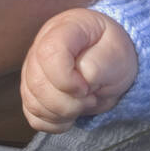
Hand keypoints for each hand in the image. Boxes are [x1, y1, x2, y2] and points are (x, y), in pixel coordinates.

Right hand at [20, 8, 137, 132]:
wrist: (112, 61)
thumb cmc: (114, 52)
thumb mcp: (117, 52)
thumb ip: (98, 64)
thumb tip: (81, 80)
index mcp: (64, 28)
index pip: (48, 53)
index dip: (65, 78)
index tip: (87, 87)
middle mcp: (40, 45)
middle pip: (37, 82)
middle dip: (67, 102)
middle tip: (91, 97)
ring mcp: (33, 69)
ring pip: (32, 101)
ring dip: (62, 113)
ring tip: (84, 103)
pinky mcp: (32, 91)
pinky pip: (33, 115)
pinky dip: (53, 122)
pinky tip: (71, 114)